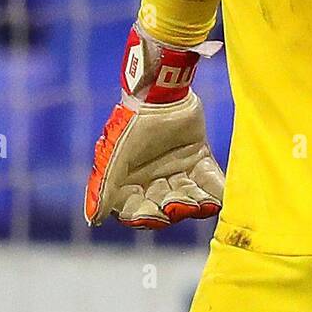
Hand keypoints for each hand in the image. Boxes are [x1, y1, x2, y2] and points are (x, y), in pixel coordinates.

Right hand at [84, 22, 223, 228]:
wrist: (158, 90)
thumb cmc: (130, 124)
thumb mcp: (114, 157)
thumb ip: (104, 188)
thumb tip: (91, 220)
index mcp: (129, 183)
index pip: (136, 210)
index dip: (145, 217)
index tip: (155, 217)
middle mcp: (154, 180)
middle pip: (165, 206)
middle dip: (174, 209)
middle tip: (180, 206)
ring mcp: (177, 169)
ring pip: (189, 195)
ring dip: (196, 202)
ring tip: (203, 205)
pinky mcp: (199, 156)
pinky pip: (209, 178)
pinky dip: (215, 189)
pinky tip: (219, 198)